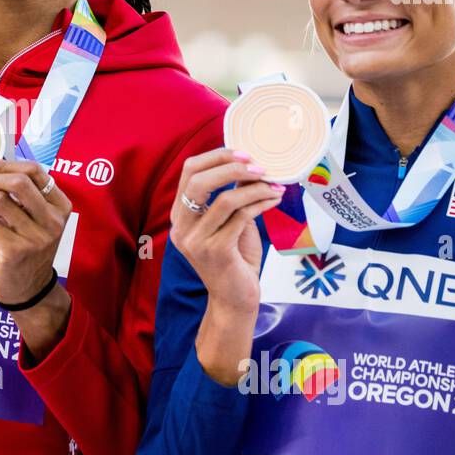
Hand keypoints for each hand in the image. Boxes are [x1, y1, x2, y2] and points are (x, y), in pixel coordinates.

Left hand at [0, 158, 73, 360]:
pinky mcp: (17, 250)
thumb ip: (21, 196)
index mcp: (60, 206)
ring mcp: (36, 237)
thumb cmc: (27, 247)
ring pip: (0, 201)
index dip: (6, 164)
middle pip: (19, 183)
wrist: (29, 289)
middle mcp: (53, 220)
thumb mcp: (34, 220)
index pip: (35, 172)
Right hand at [170, 148, 283, 385]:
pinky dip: (261, 204)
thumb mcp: (229, 224)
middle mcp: (182, 227)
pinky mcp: (216, 251)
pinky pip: (240, 217)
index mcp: (180, 217)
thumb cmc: (234, 261)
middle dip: (231, 167)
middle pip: (198, 181)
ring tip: (274, 185)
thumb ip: (231, 198)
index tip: (244, 154)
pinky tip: (274, 200)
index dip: (215, 157)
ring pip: (224, 199)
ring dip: (254, 187)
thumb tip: (249, 166)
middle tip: (259, 165)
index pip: (188, 173)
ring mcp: (196, 241)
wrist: (235, 300)